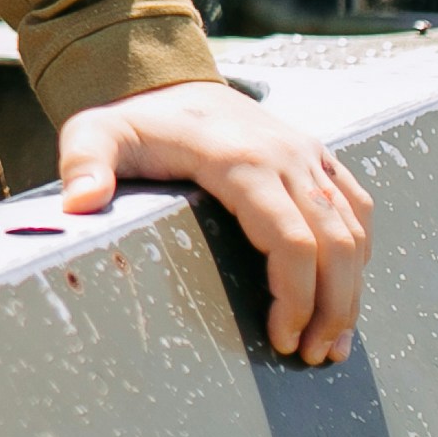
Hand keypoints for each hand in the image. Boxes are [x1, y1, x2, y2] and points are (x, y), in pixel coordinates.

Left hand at [58, 80, 372, 365]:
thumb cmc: (132, 120)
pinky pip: (356, 208)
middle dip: (332, 308)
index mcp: (239, 160)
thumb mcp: (95, 135)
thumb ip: (84, 165)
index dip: (297, 297)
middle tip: (312, 357)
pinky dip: (359, 255)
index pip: (292, 239)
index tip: (281, 340)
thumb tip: (78, 205)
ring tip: (330, 344)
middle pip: (335, 244)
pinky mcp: (317, 157)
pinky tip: (344, 294)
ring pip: (353, 230)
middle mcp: (286, 155)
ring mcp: (307, 155)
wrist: (167, 80)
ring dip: (351, 291)